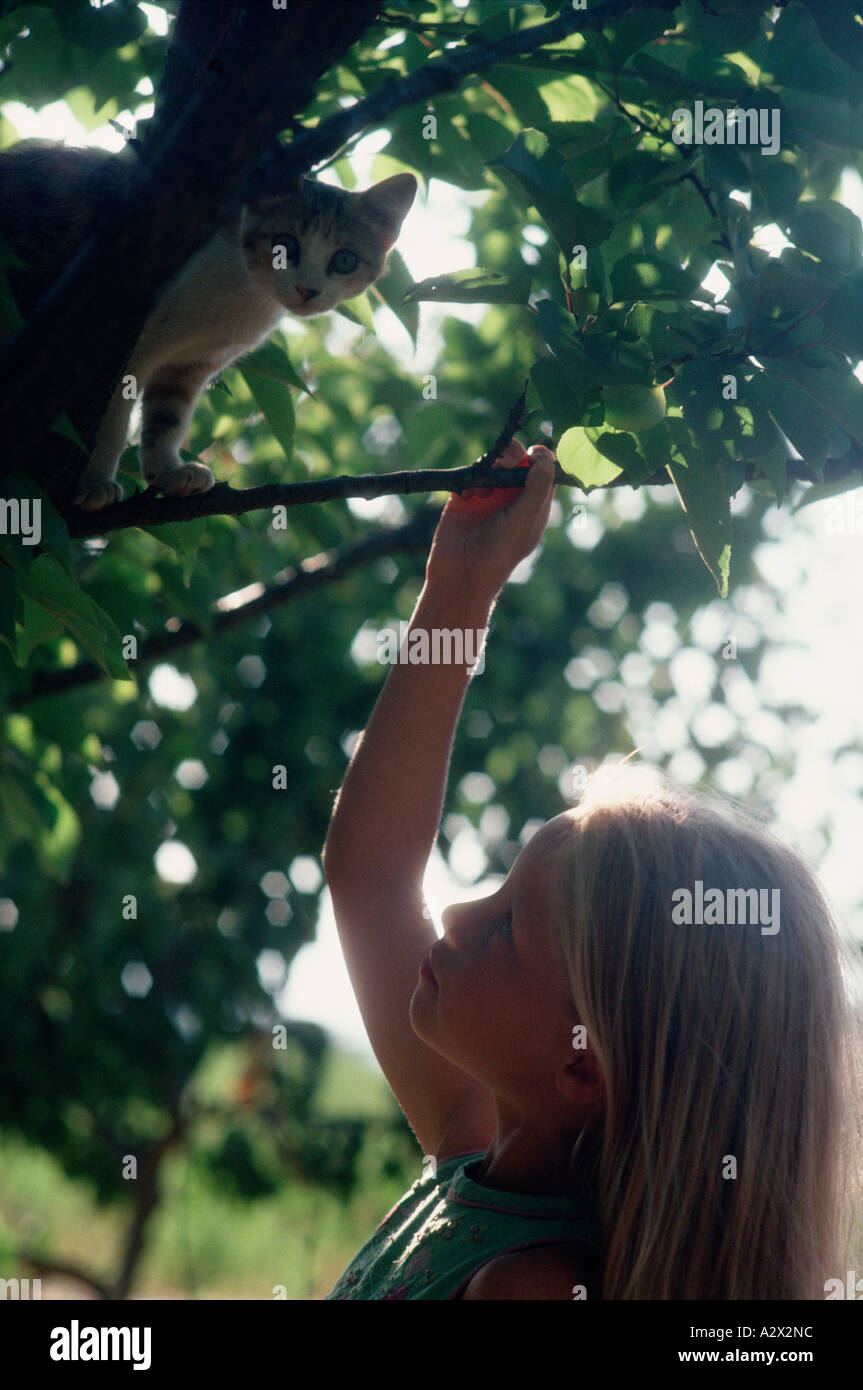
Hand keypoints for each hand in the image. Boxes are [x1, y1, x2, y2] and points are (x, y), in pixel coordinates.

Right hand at [425, 440, 556, 599]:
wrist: (459, 574)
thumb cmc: (497, 553)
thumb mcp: (523, 520)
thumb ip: (537, 488)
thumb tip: (545, 457)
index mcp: (534, 505)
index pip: (545, 471)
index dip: (541, 458)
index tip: (533, 456)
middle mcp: (513, 498)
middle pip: (519, 461)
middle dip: (513, 455)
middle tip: (505, 463)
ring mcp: (489, 497)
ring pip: (493, 463)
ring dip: (489, 466)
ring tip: (484, 489)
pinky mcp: (465, 497)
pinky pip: (469, 474)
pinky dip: (469, 478)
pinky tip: (468, 497)